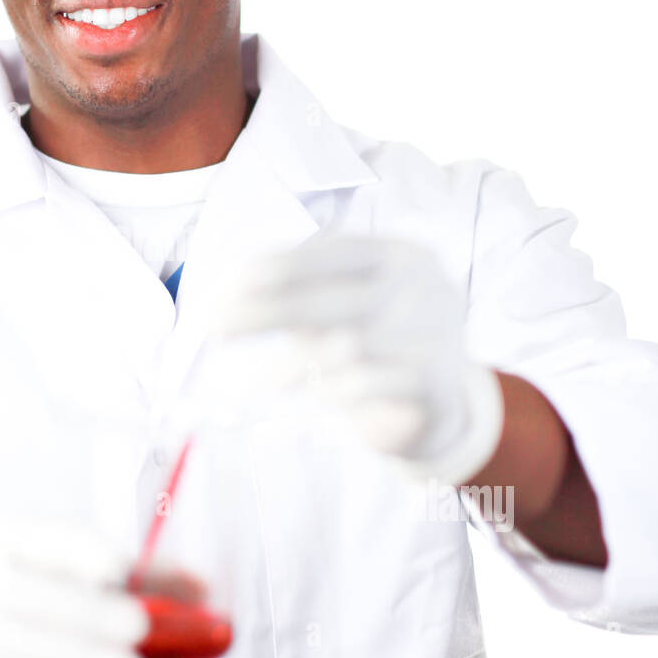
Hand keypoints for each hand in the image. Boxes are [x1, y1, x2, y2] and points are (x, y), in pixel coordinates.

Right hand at [0, 518, 149, 657]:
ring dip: (98, 657)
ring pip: (52, 643)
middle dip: (107, 613)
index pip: (62, 539)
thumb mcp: (37, 563)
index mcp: (9, 536)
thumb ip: (107, 569)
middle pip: (59, 595)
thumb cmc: (3, 592)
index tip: (130, 571)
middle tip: (143, 625)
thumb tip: (197, 586)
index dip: (101, 555)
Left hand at [200, 234, 503, 481]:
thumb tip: (230, 287)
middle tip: (213, 329)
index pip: (327, 251)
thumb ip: (303, 290)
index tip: (223, 286)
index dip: (271, 267)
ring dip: (289, 366)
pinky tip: (307, 401)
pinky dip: (328, 394)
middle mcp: (421, 286)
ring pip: (345, 346)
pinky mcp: (435, 383)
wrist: (444, 407)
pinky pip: (367, 386)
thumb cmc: (379, 344)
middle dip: (261, 313)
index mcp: (397, 253)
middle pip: (327, 296)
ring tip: (255, 384)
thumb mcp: (346, 304)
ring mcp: (435, 333)